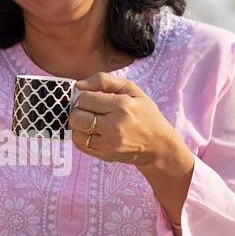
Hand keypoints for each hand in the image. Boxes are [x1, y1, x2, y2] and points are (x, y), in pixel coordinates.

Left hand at [69, 72, 188, 169]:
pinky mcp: (105, 155)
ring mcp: (109, 143)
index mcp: (121, 105)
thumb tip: (78, 85)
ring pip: (76, 131)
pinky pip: (80, 144)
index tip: (92, 98)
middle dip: (79, 110)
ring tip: (91, 121)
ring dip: (79, 125)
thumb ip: (104, 80)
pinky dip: (82, 137)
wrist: (158, 145)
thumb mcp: (132, 89)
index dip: (84, 96)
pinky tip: (93, 132)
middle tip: (90, 111)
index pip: (84, 98)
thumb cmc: (144, 114)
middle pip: (76, 115)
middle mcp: (114, 125)